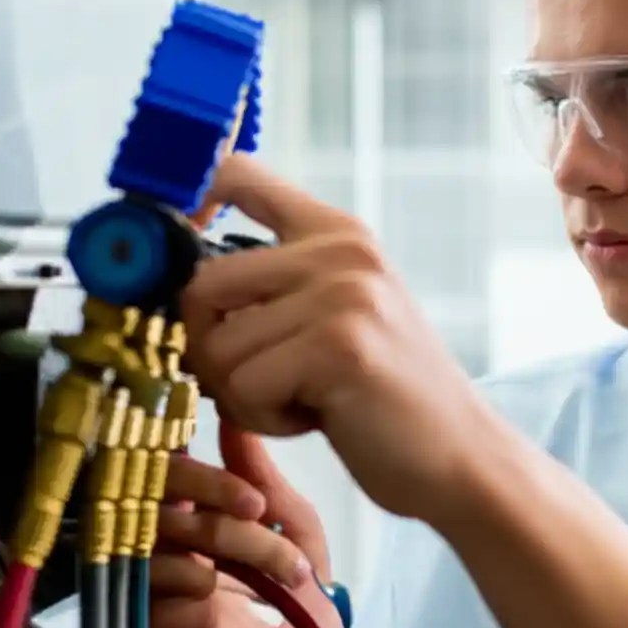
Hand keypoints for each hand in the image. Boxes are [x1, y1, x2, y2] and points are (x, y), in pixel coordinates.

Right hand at [149, 421, 345, 627]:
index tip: (255, 501)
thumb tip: (236, 420)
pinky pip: (146, 588)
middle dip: (214, 502)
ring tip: (284, 572)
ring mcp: (149, 581)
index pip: (172, 476)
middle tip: (259, 515)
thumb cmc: (304, 602)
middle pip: (157, 497)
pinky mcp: (144, 620)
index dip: (208, 482)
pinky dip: (187, 582)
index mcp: (190, 517)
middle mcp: (162, 544)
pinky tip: (217, 591)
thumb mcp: (298, 532)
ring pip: (159, 538)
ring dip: (227, 546)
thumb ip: (265, 480)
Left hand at [182, 154, 497, 521]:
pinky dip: (267, 419)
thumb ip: (274, 286)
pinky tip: (319, 417)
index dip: (184, 198)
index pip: (237, 173)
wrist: (460, 455)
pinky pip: (245, 387)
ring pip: (217, 347)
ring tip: (305, 399)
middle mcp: (340, 251)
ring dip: (244, 395)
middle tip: (263, 382)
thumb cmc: (384, 395)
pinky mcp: (339, 347)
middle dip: (210, 351)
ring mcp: (343, 294)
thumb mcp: (337, 314)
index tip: (167, 245)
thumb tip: (173, 285)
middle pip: (200, 286)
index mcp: (336, 232)